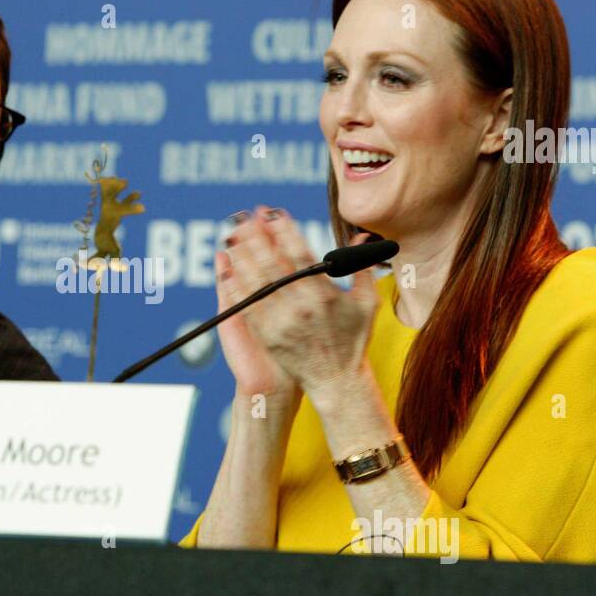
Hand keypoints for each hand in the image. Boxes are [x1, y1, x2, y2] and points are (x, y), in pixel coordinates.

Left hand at [223, 207, 379, 401]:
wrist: (336, 382)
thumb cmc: (353, 341)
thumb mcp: (367, 304)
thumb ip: (362, 268)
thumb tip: (362, 237)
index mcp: (324, 295)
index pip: (299, 253)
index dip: (283, 230)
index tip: (272, 213)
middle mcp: (300, 307)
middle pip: (271, 263)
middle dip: (256, 236)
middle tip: (244, 217)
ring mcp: (280, 323)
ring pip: (255, 281)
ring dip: (241, 255)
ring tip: (233, 235)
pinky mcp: (266, 336)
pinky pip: (246, 305)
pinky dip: (235, 285)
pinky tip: (228, 268)